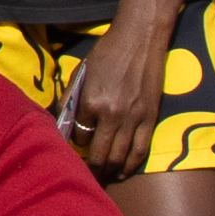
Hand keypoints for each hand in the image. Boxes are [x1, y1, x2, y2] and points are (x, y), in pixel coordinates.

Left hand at [58, 22, 166, 177]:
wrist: (140, 38)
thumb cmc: (107, 52)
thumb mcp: (82, 72)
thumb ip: (72, 98)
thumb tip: (64, 121)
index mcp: (90, 102)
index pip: (79, 136)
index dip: (76, 143)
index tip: (76, 147)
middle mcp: (111, 114)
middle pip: (98, 154)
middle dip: (91, 168)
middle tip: (86, 176)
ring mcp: (132, 118)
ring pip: (119, 157)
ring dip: (110, 171)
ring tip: (103, 176)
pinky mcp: (150, 118)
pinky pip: (140, 150)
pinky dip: (131, 165)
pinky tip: (123, 171)